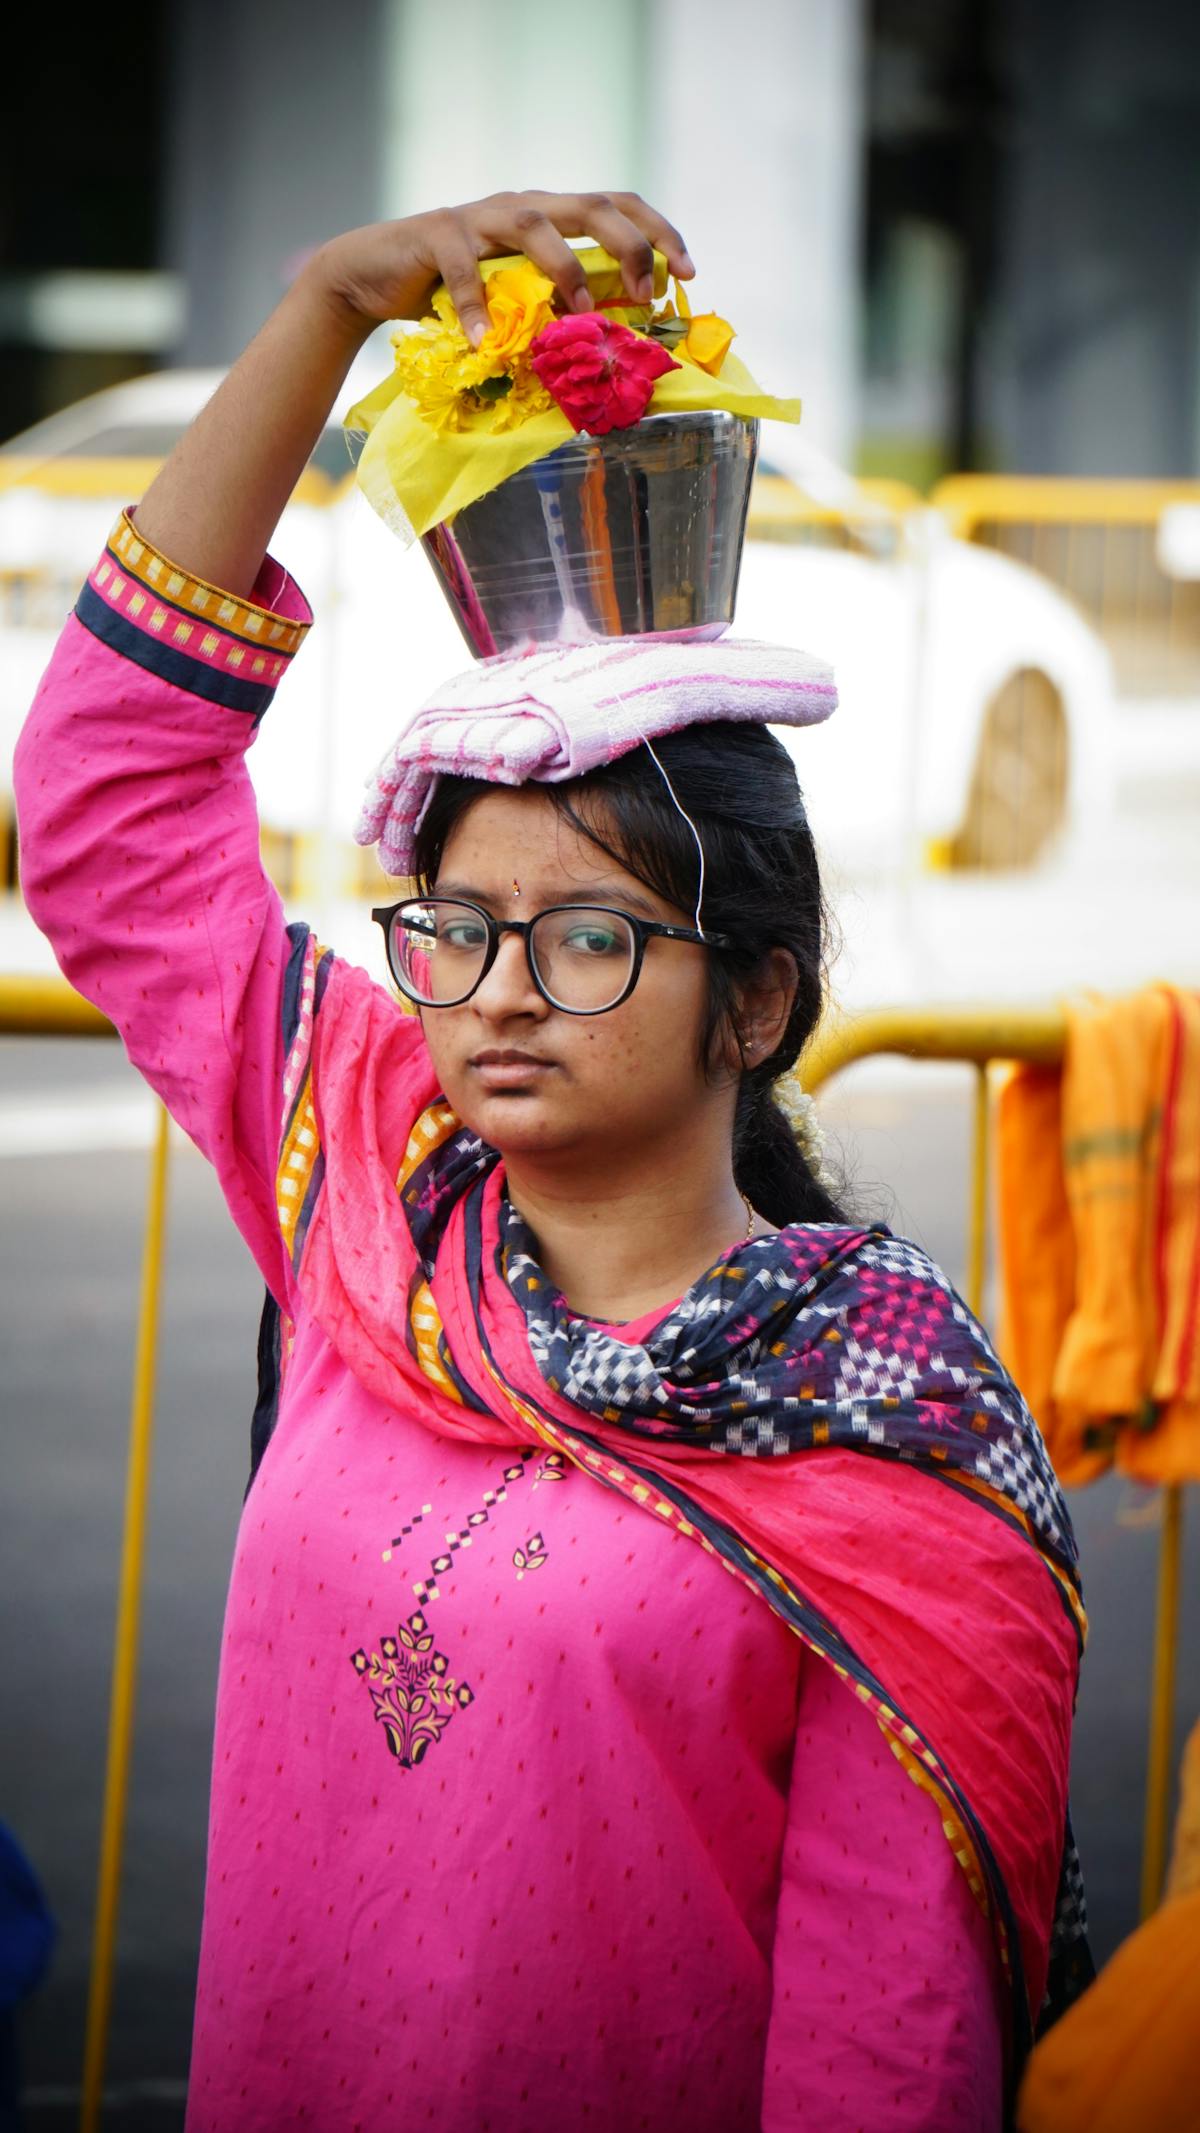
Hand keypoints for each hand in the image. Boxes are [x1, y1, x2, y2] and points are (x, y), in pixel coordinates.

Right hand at [312, 189, 695, 347]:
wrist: (374, 273)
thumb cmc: (455, 291)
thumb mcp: (518, 293)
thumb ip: (559, 301)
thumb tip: (614, 341)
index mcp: (550, 213)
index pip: (617, 205)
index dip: (658, 233)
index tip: (688, 273)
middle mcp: (522, 206)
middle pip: (589, 206)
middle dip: (629, 246)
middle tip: (646, 293)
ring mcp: (478, 217)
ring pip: (532, 225)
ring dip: (564, 268)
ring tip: (580, 311)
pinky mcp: (436, 236)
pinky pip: (461, 269)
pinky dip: (473, 305)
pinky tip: (480, 340)